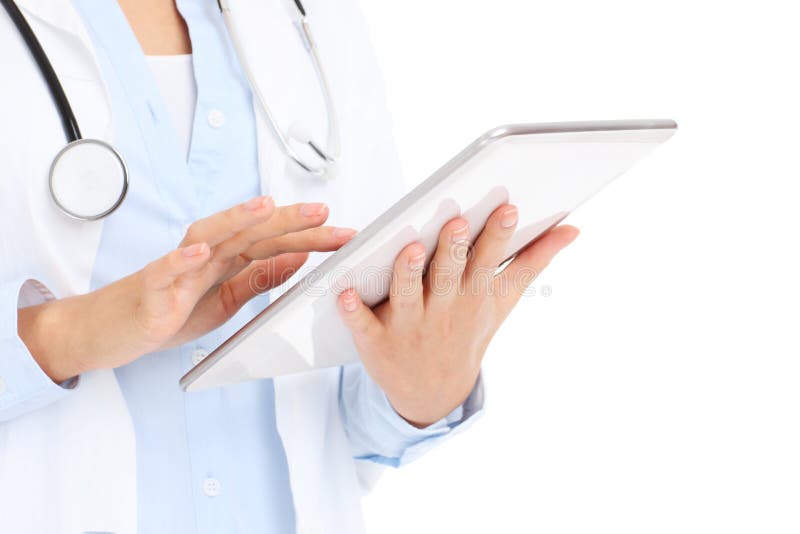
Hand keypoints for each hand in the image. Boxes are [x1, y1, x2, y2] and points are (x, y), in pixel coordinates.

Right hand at [20, 196, 354, 382]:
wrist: (116, 330)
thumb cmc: (171, 309)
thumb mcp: (227, 298)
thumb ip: (260, 278)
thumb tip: (299, 259)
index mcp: (228, 258)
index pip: (276, 242)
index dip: (310, 237)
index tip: (345, 234)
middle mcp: (206, 254)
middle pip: (251, 231)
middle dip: (288, 220)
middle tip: (324, 211)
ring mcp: (179, 267)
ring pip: (210, 236)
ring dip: (237, 220)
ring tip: (266, 208)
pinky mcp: (153, 288)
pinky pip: (166, 270)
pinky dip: (182, 259)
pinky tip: (201, 251)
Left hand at [337, 204, 578, 426]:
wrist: (433, 391)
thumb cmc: (468, 331)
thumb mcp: (503, 301)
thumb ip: (534, 262)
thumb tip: (572, 229)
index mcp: (474, 296)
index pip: (489, 262)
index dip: (497, 236)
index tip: (507, 209)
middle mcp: (444, 309)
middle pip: (448, 275)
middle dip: (453, 249)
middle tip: (457, 222)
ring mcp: (409, 327)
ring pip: (406, 297)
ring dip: (406, 274)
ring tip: (409, 250)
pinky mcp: (376, 341)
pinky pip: (362, 324)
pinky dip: (352, 311)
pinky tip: (343, 294)